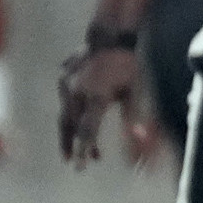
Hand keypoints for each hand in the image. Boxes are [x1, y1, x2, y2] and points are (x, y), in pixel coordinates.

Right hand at [58, 44, 155, 166]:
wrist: (110, 37)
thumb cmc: (129, 66)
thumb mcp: (135, 91)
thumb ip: (133, 115)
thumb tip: (139, 137)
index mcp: (96, 96)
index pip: (87, 130)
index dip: (83, 149)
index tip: (81, 165)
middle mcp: (77, 91)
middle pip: (69, 125)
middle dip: (71, 144)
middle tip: (72, 161)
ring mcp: (67, 84)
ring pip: (65, 114)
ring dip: (71, 131)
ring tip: (78, 147)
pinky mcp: (63, 78)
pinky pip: (66, 100)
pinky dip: (72, 112)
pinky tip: (78, 120)